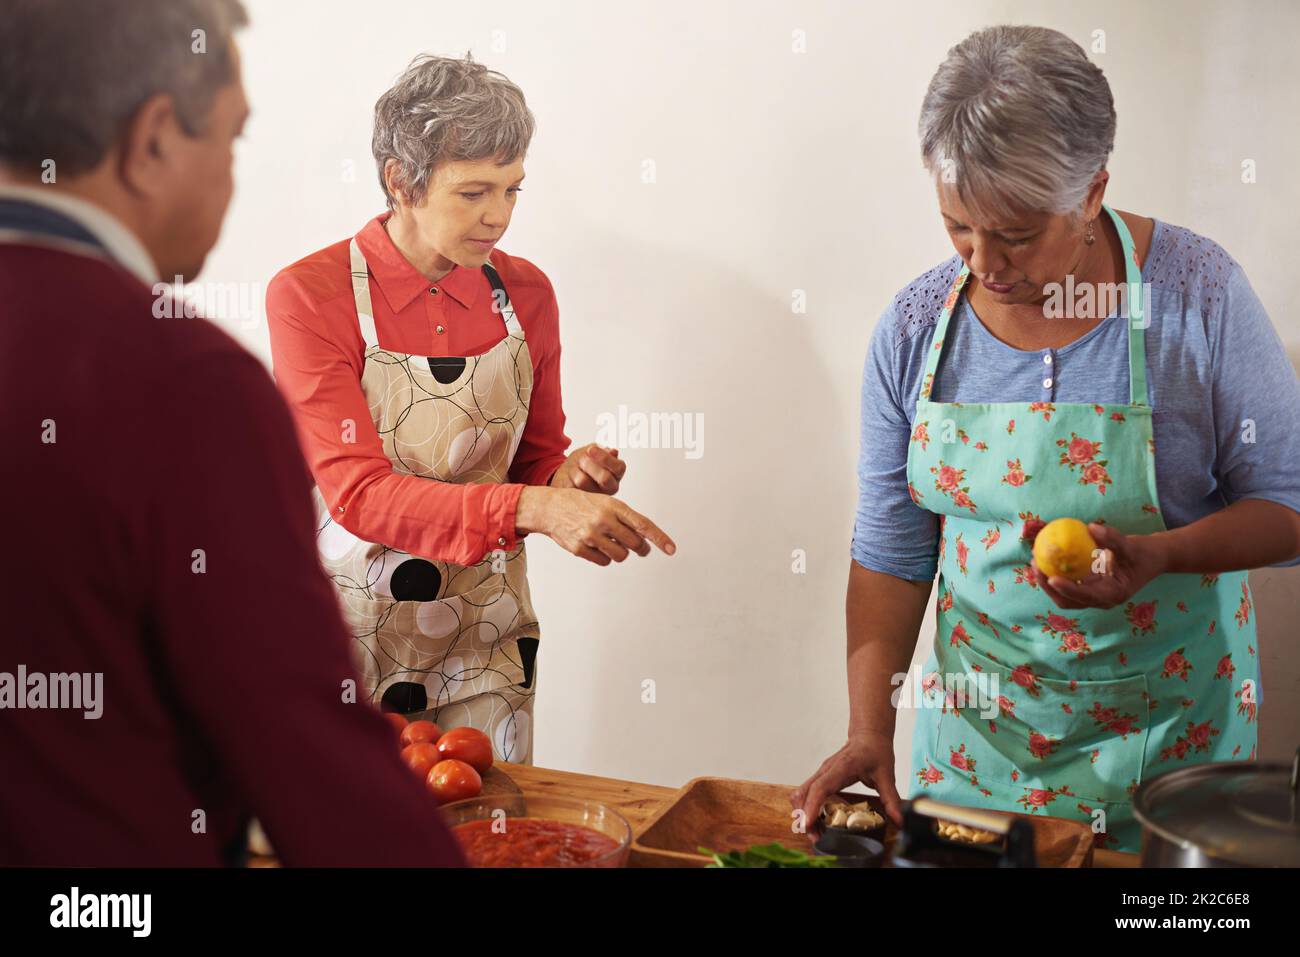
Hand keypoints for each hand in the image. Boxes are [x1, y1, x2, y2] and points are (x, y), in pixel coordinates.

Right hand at [516, 487, 674, 565]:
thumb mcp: (604, 501)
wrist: (549, 508)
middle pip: (635, 544)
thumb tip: (644, 537)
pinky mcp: (581, 549)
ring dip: (622, 552)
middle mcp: (604, 520)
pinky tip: (599, 547)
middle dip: (641, 548)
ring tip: (613, 543)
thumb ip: (624, 517)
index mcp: (613, 506)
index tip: (671, 549)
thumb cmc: (580, 503)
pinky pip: (605, 561)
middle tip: (640, 548)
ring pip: (621, 555)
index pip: (643, 524)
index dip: (659, 538)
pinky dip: (606, 557)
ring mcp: (592, 535)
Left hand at [549, 443, 625, 494]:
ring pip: (583, 481)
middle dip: (589, 464)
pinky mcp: (579, 501)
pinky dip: (567, 478)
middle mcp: (609, 488)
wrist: (566, 474)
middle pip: (604, 478)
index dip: (605, 458)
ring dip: (575, 470)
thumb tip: (613, 452)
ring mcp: (596, 497)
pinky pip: (571, 488)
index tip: (591, 449)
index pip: (619, 468)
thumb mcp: (592, 451)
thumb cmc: (582, 462)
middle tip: (582, 460)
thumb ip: (602, 451)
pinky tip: (569, 478)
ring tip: (574, 469)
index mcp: (616, 475)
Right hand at [790, 730, 903, 832]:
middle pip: (806, 793)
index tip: (808, 824)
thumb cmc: (876, 751)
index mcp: (841, 768)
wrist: (868, 735)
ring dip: (803, 812)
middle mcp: (826, 770)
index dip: (812, 806)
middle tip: (815, 837)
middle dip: (805, 816)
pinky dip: (806, 807)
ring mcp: (821, 772)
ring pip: (802, 792)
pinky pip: (806, 792)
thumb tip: (900, 820)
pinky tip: (816, 820)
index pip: (821, 788)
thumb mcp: (887, 775)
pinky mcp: (821, 776)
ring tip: (815, 832)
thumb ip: (891, 799)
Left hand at [1036, 522, 1168, 609]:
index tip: (1051, 577)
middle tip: (1035, 566)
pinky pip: (1068, 586)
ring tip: (1034, 562)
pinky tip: (1043, 560)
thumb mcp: (1131, 545)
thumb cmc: (1142, 553)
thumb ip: (1113, 538)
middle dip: (1048, 587)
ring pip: (1065, 597)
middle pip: (1068, 601)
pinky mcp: (1088, 591)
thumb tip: (1091, 527)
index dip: (1066, 589)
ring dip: (1047, 583)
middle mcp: (1102, 601)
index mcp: (1113, 595)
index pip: (1085, 596)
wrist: (1152, 559)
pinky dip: (1055, 576)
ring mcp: (1094, 598)